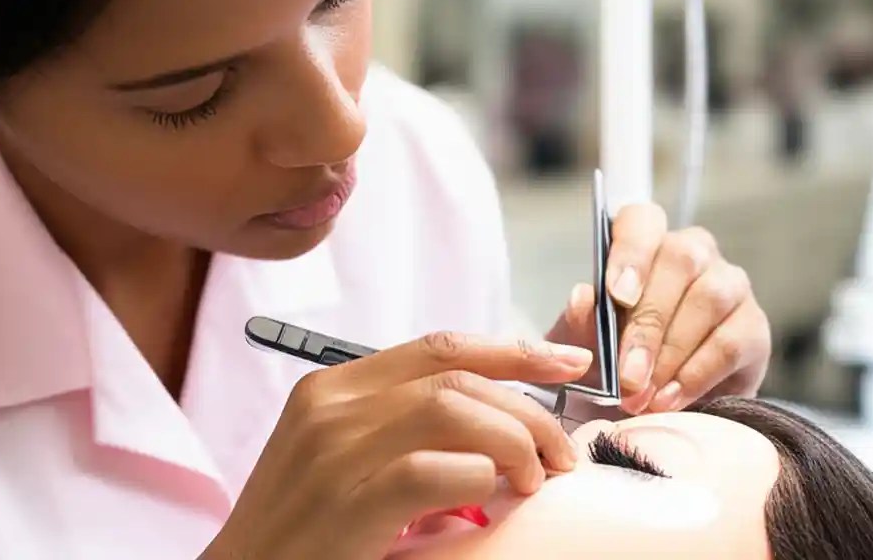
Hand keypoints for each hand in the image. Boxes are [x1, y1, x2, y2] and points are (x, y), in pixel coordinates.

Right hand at [203, 333, 591, 559]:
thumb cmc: (303, 527)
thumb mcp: (342, 457)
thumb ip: (400, 427)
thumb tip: (493, 420)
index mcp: (333, 387)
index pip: (440, 347)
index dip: (514, 349)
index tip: (570, 362)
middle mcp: (331, 407)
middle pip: (456, 376)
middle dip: (527, 409)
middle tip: (559, 454)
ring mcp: (334, 453)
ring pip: (452, 410)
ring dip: (512, 442)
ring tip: (529, 481)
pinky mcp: (345, 505)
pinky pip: (433, 472)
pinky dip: (477, 480)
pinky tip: (488, 501)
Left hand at [546, 203, 770, 414]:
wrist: (656, 405)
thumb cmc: (617, 360)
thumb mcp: (586, 345)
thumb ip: (582, 322)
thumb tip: (582, 298)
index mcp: (647, 243)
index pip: (643, 220)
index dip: (631, 252)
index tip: (617, 295)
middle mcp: (694, 254)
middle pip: (679, 261)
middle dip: (648, 322)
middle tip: (627, 374)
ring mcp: (730, 285)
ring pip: (709, 299)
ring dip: (672, 352)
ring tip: (644, 394)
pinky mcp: (754, 327)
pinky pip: (730, 343)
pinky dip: (696, 376)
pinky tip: (670, 399)